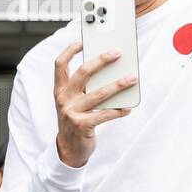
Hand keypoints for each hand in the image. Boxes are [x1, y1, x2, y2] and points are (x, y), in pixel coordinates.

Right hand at [52, 42, 135, 167]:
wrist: (68, 149)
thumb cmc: (75, 120)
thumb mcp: (74, 102)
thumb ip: (84, 89)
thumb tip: (110, 72)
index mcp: (60, 90)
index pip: (60, 64)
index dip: (70, 51)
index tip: (83, 41)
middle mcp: (64, 99)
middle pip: (83, 73)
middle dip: (102, 60)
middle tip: (117, 53)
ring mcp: (72, 112)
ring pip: (98, 94)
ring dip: (118, 85)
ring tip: (132, 79)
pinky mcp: (82, 125)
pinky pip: (104, 114)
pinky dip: (118, 110)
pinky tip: (128, 108)